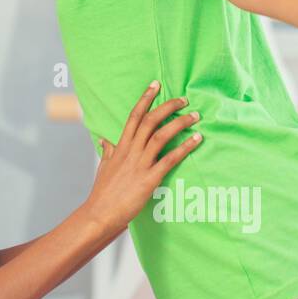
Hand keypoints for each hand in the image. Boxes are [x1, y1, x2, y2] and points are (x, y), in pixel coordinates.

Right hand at [82, 82, 202, 234]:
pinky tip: (196, 140)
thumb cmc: (103, 193)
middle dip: (167, 107)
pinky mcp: (149, 179)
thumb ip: (107, 152)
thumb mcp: (104, 167)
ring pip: (160, 136)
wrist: (100, 213)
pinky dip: (184, 148)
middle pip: (149, 121)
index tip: (155, 85)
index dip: (145, 99)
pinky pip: (169, 160)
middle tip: (184, 99)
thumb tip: (104, 140)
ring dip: (179, 123)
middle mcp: (130, 152)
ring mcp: (139, 164)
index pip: (133, 117)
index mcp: (120, 147)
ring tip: (194, 116)